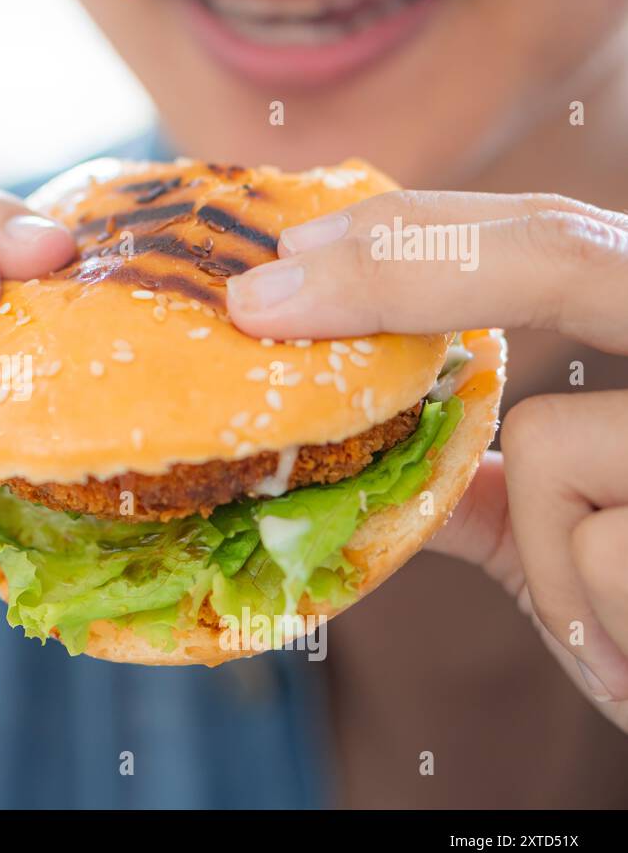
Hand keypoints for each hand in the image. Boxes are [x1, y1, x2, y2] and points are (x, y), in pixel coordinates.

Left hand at [227, 190, 627, 730]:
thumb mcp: (586, 540)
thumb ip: (499, 491)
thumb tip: (400, 461)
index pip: (563, 237)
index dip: (422, 229)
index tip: (294, 247)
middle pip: (565, 250)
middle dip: (397, 262)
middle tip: (261, 292)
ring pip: (556, 444)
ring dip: (551, 554)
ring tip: (618, 623)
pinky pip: (592, 548)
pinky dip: (593, 617)